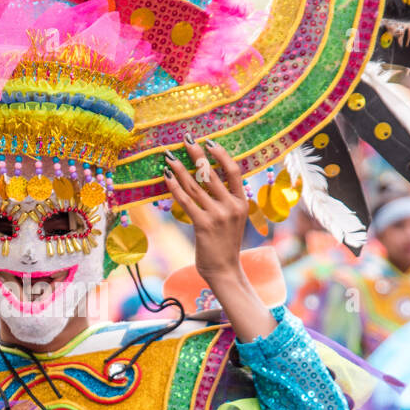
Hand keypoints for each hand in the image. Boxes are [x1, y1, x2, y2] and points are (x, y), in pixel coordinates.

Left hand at [163, 135, 275, 342]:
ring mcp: (218, 216)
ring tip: (169, 156)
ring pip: (196, 185)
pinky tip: (167, 177)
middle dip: (197, 154)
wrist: (224, 270)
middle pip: (211, 173)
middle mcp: (232, 206)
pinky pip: (186, 201)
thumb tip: (205, 179)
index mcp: (242, 202)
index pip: (234, 171)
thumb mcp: (233, 220)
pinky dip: (175, 187)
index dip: (221, 155)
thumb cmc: (225, 244)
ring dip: (181, 168)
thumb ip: (225, 201)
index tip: (209, 142)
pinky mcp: (203, 225)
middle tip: (186, 139)